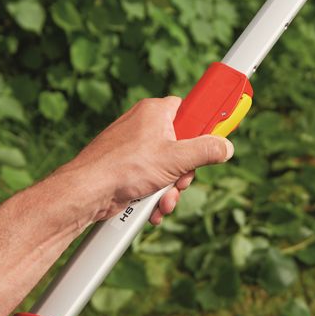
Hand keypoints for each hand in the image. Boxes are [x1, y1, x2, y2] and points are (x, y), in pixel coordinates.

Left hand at [64, 96, 233, 223]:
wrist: (88, 192)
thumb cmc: (125, 167)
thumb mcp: (176, 159)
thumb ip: (206, 151)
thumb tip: (226, 147)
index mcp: (157, 112)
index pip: (191, 109)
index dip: (206, 123)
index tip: (223, 127)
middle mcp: (145, 126)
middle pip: (184, 146)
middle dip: (186, 171)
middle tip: (182, 180)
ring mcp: (136, 149)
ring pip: (169, 168)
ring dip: (171, 189)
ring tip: (163, 200)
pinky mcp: (129, 169)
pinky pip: (153, 180)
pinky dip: (156, 195)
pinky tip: (152, 207)